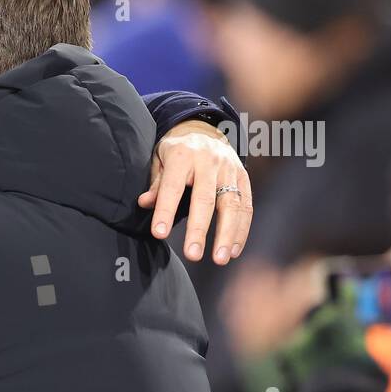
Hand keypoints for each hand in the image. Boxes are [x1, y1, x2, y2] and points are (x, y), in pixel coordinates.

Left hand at [139, 120, 252, 264]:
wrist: (205, 131)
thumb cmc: (176, 152)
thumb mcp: (160, 160)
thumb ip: (156, 183)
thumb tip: (144, 203)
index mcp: (182, 155)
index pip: (172, 186)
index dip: (165, 210)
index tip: (159, 234)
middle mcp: (209, 161)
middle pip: (205, 199)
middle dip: (198, 230)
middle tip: (192, 256)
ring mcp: (230, 169)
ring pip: (232, 205)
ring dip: (227, 235)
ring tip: (220, 260)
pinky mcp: (244, 178)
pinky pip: (246, 206)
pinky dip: (241, 230)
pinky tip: (233, 251)